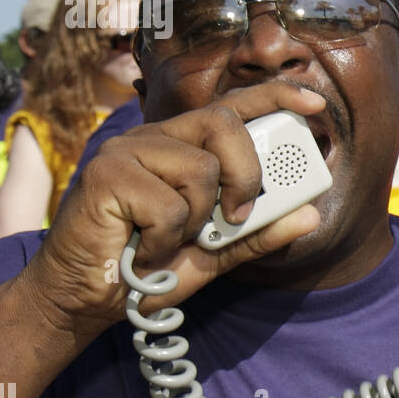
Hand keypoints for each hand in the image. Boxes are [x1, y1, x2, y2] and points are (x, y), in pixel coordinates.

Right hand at [19, 81, 326, 350]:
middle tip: (237, 214)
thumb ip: (257, 234)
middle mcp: (155, 139)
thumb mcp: (214, 255)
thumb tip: (310, 215)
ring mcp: (127, 151)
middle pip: (222, 124)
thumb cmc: (145, 270)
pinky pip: (167, 204)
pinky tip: (143, 250)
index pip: (231, 107)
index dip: (273, 97)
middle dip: (245, 172)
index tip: (315, 104)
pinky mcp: (106, 174)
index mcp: (182, 148)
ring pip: (200, 169)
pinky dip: (165, 240)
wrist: (84, 300)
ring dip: (196, 219)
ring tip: (167, 240)